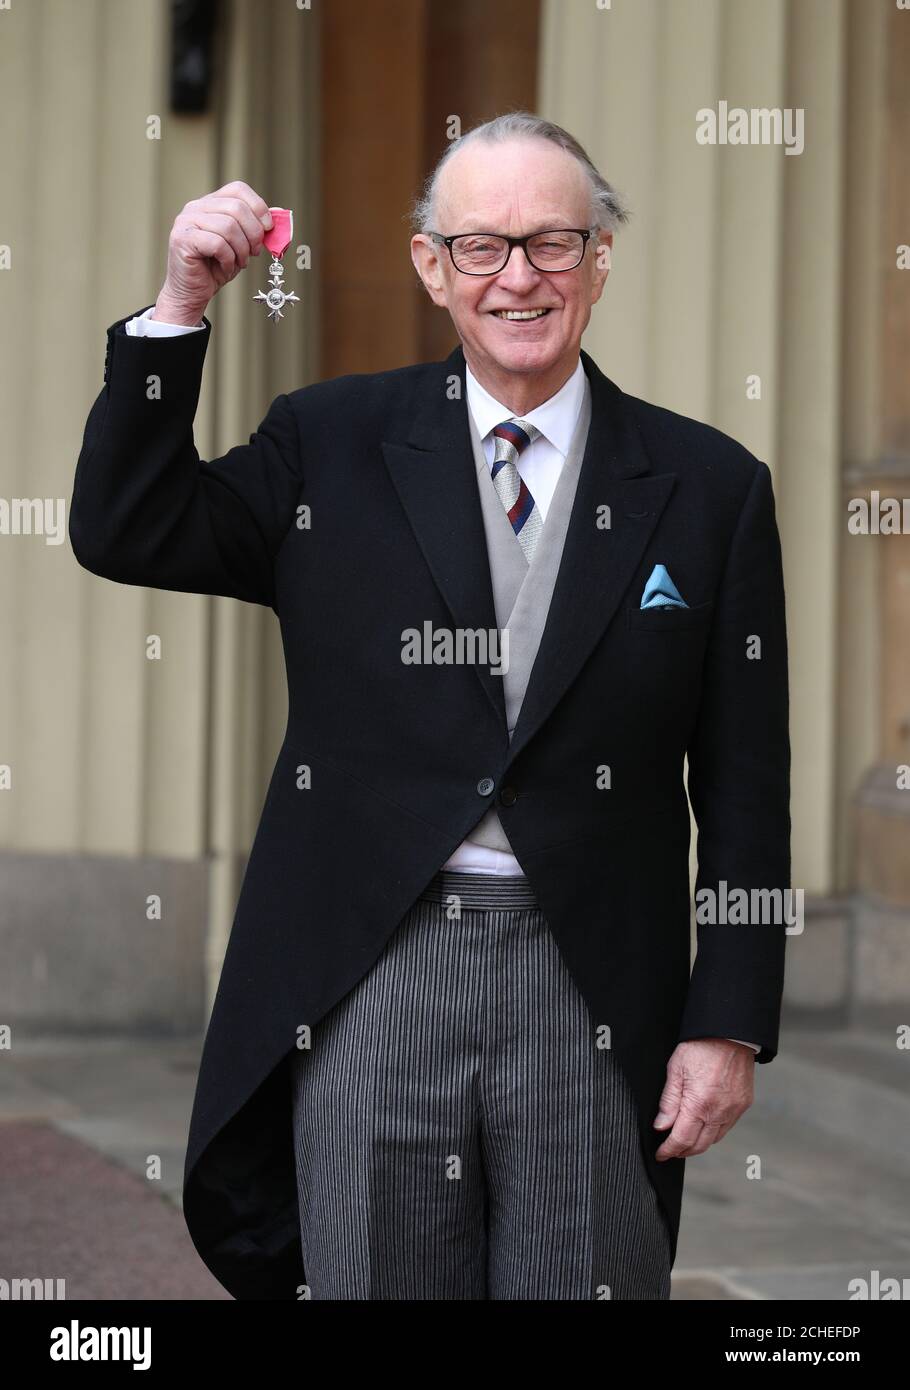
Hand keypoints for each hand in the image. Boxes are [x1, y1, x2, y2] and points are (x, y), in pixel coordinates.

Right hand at [152, 180, 273, 324]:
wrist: (192, 293)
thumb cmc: (216, 269)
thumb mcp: (241, 245)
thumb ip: (254, 228)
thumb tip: (278, 217)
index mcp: (210, 203)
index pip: (238, 189)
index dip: (258, 208)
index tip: (268, 229)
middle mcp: (195, 207)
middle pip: (236, 207)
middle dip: (253, 233)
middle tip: (254, 252)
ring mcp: (186, 222)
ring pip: (228, 226)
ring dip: (241, 250)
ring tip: (240, 262)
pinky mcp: (182, 239)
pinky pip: (217, 244)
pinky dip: (228, 259)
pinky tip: (225, 267)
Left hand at [653, 1038, 753, 1159]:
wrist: (730, 1032)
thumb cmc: (701, 1046)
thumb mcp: (675, 1069)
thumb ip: (669, 1101)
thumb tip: (661, 1126)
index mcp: (699, 1104)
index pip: (682, 1139)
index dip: (669, 1150)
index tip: (661, 1153)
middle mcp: (719, 1111)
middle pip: (699, 1145)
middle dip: (682, 1151)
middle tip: (670, 1149)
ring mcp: (734, 1110)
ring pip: (714, 1139)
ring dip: (698, 1143)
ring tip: (684, 1139)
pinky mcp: (743, 1105)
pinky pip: (726, 1127)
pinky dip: (713, 1132)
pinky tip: (703, 1126)